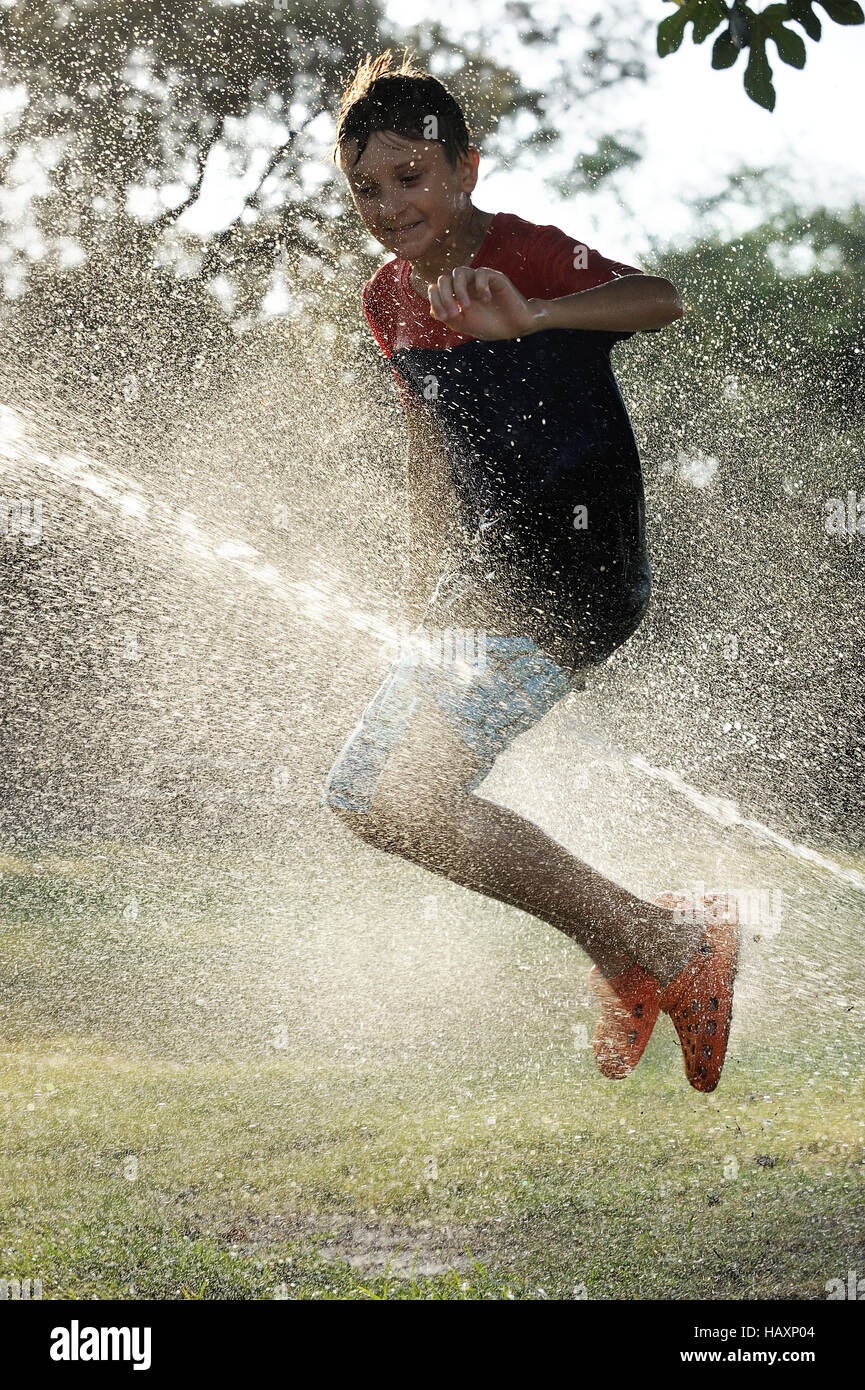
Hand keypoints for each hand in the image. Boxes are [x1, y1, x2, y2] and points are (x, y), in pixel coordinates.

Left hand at [427, 266, 547, 340]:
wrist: (513, 327)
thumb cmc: (489, 325)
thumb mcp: (463, 324)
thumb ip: (447, 317)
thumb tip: (431, 309)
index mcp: (455, 295)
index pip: (437, 288)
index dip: (436, 300)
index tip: (445, 317)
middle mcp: (465, 285)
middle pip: (444, 279)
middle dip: (446, 297)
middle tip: (456, 314)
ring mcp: (478, 279)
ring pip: (459, 272)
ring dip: (459, 290)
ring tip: (468, 307)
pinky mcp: (494, 277)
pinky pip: (481, 272)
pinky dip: (480, 286)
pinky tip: (487, 299)